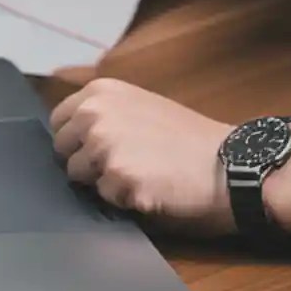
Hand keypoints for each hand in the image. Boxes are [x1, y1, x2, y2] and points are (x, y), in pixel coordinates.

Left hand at [50, 78, 234, 235]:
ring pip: (79, 177)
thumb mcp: (140, 107)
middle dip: (86, 162)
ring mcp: (103, 145)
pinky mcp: (117, 177)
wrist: (232, 163)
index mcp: (100, 92)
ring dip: (105, 182)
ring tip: (143, 174)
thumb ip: (104, 115)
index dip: (76, 141)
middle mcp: (94, 113)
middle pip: (62, 151)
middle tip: (127, 164)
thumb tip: (72, 134)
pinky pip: (104, 197)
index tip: (99, 148)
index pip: (58, 122)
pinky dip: (123, 199)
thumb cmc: (190, 139)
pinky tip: (152, 189)